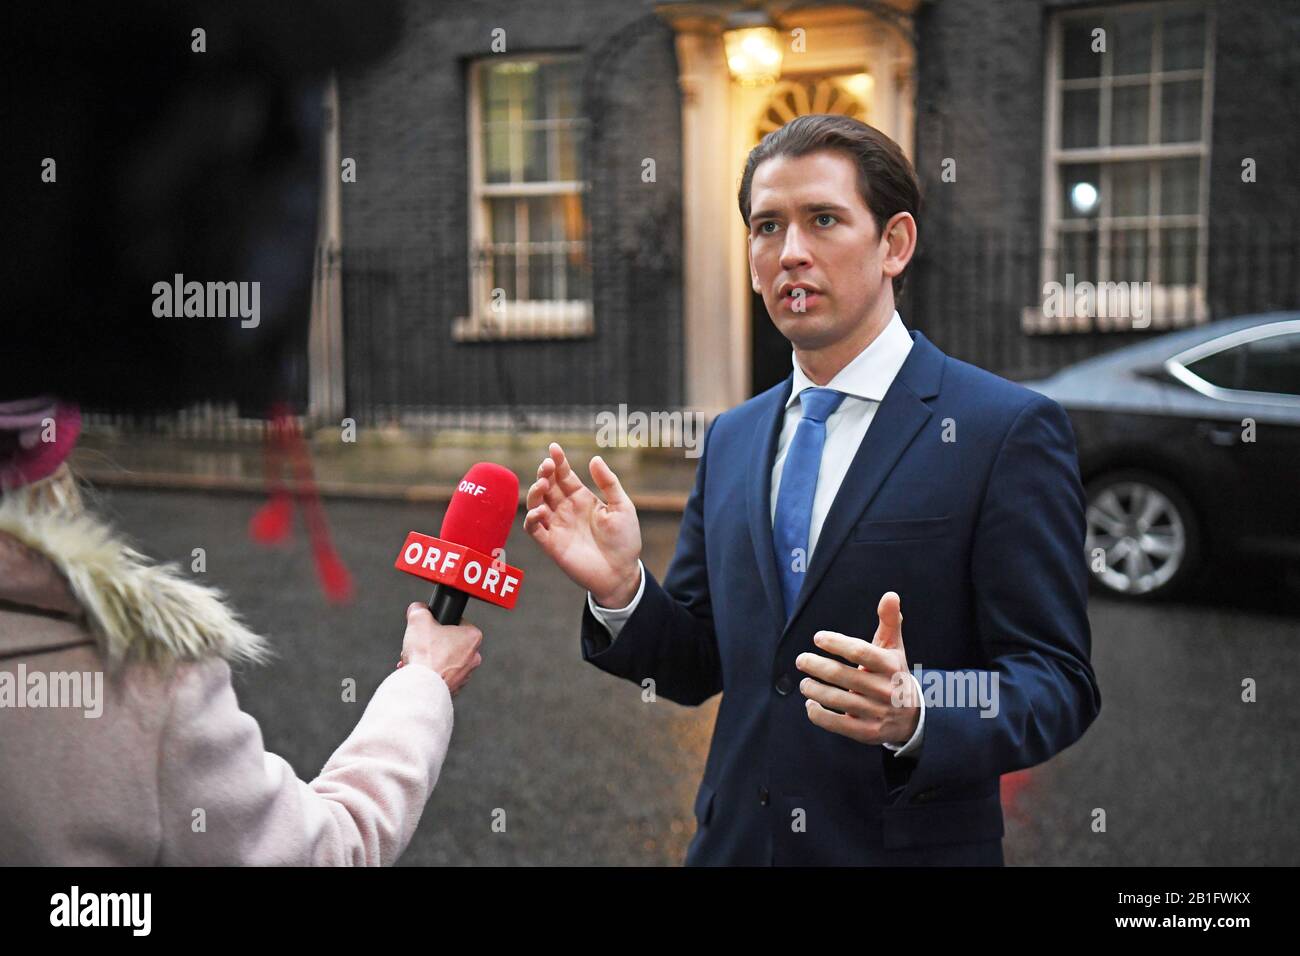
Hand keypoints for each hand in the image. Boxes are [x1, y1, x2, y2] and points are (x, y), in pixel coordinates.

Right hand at [399, 603, 482, 695]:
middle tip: (419, 645)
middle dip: (432, 644)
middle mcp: (474, 657)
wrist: (422, 687)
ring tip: (414, 661)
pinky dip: (430, 674)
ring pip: (444, 661)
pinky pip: (441, 676)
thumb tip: (418, 609)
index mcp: (473, 637)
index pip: (457, 622)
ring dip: (429, 660)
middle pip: (449, 643)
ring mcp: (465, 675)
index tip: (430, 627)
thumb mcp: (418, 620)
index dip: (440, 623)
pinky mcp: (454, 689)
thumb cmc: (425, 655)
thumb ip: (419, 609)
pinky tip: (417, 672)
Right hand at [523, 442, 642, 607]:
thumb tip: (595, 458)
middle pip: (548, 486)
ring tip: (542, 484)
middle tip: (547, 466)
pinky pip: (534, 529)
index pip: (564, 475)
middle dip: (544, 473)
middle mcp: (566, 510)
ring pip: (536, 503)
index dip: (558, 461)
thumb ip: (609, 483)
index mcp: (582, 498)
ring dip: (535, 491)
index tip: (554, 448)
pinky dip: (531, 518)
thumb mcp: (622, 507)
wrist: (622, 573)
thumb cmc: (625, 540)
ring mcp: (557, 526)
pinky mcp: (551, 544)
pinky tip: (539, 510)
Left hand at [794, 592, 918, 745]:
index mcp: (891, 666)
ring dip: (814, 689)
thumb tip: (890, 595)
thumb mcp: (895, 648)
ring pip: (837, 700)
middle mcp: (885, 690)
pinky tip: (810, 704)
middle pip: (843, 676)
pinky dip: (818, 714)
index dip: (837, 643)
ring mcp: (876, 712)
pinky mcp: (867, 732)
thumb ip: (889, 621)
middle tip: (801, 659)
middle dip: (816, 666)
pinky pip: (836, 724)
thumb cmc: (894, 674)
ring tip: (804, 683)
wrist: (912, 717)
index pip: (861, 651)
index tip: (818, 637)